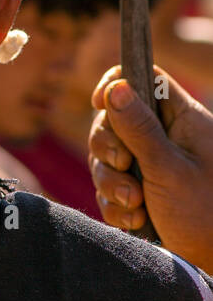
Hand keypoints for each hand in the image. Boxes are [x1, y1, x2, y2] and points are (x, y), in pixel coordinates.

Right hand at [88, 64, 212, 272]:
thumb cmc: (205, 213)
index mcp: (183, 120)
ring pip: (106, 158)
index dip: (116, 84)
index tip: (98, 103)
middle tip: (124, 168)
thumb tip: (116, 85)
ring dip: (112, 184)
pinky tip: (135, 221)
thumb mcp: (169, 169)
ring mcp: (152, 164)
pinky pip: (109, 188)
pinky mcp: (140, 191)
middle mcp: (167, 137)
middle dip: (108, 149)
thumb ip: (139, 128)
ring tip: (135, 206)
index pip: (143, 79)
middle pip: (113, 120)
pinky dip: (114, 205)